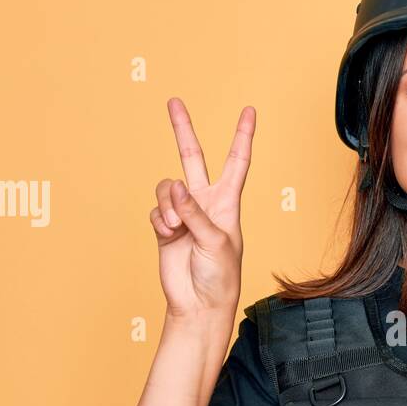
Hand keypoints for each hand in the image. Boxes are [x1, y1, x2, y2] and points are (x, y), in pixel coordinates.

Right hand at [150, 99, 253, 318]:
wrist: (199, 303)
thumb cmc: (220, 276)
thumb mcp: (216, 242)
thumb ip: (195, 213)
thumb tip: (176, 188)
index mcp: (228, 202)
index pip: (237, 161)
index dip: (243, 135)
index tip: (250, 110)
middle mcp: (205, 202)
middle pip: (193, 157)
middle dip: (183, 130)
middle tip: (174, 101)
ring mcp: (183, 213)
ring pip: (166, 187)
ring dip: (169, 205)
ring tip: (177, 227)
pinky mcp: (165, 226)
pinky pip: (156, 210)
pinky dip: (161, 221)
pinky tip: (169, 235)